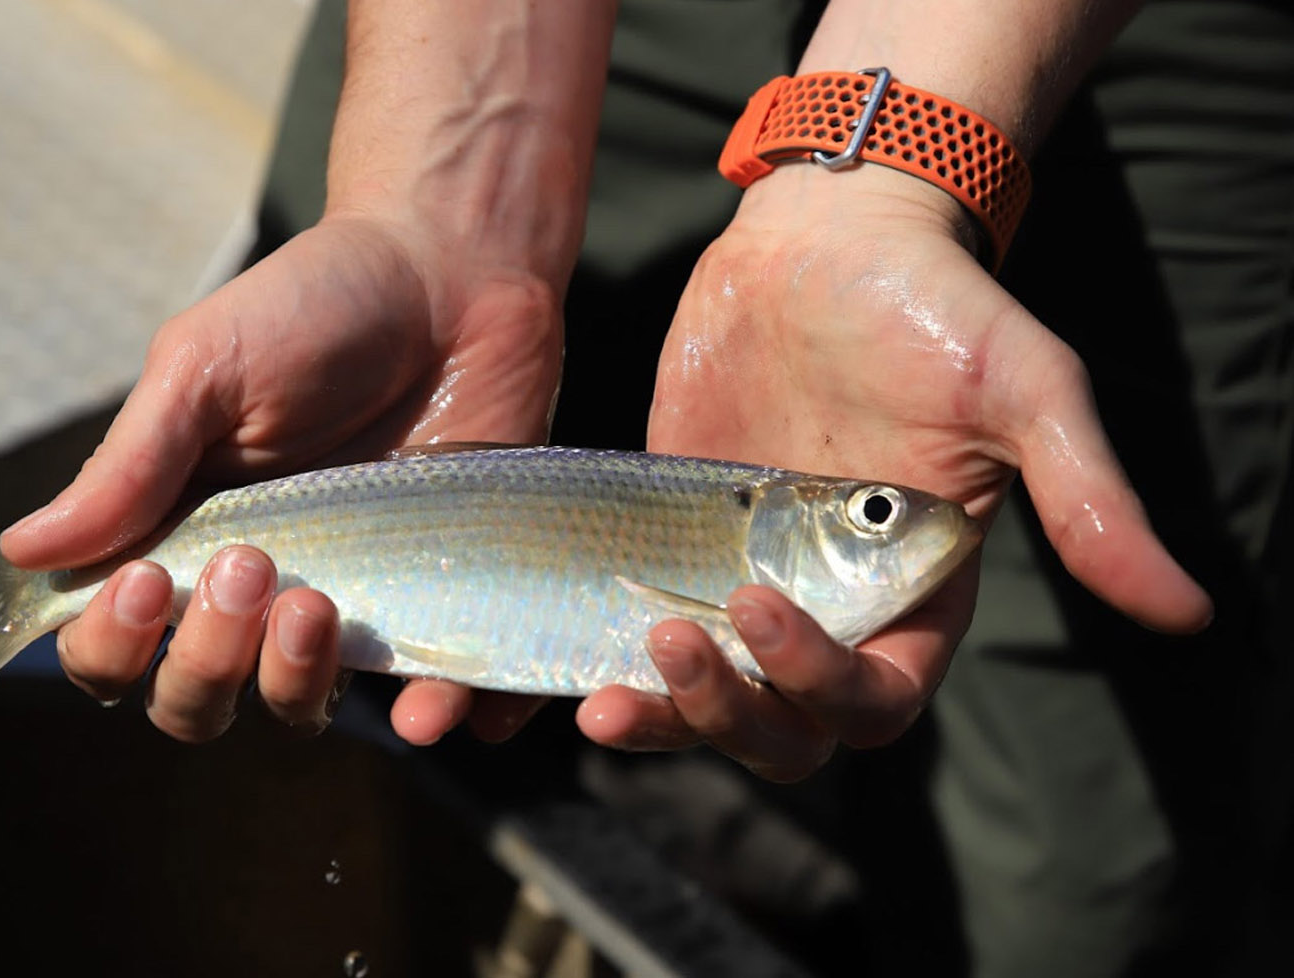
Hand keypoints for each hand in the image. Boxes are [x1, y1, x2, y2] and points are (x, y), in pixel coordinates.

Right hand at [0, 216, 559, 743]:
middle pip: (197, 698)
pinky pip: (434, 698)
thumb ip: (129, 466)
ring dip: (292, 685)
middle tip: (249, 566)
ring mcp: (348, 602)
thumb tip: (24, 554)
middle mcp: (255, 589)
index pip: (113, 645)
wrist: (452, 273)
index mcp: (179, 537)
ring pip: (298, 710)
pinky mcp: (436, 599)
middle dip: (205, 661)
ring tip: (317, 603)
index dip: (109, 644)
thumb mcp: (205, 368)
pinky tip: (426, 708)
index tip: (141, 582)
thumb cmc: (314, 308)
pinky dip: (433, 720)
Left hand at [579, 164, 1210, 779]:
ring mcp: (738, 580)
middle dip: (725, 719)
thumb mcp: (1024, 392)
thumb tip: (1186, 612)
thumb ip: (1087, 500)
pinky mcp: (670, 543)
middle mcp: (824, 609)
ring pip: (698, 698)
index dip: (820, 687)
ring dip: (654, 717)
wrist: (826, 236)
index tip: (765, 606)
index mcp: (906, 598)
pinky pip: (625, 627)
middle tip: (667, 653)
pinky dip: (591, 657)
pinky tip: (550, 661)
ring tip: (597, 697)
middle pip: (780, 729)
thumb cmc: (935, 308)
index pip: (871, 703)